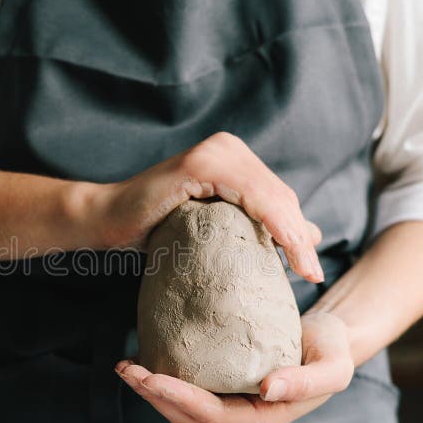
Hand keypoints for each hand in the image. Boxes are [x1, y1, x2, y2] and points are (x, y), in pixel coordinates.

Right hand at [92, 131, 324, 281]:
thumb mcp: (215, 229)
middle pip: (279, 196)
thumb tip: (313, 234)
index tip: (312, 271)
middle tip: (314, 274)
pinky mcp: (199, 164)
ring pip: (270, 196)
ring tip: (306, 270)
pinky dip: (271, 221)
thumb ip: (256, 226)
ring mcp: (214, 152)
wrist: (108, 220)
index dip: (299, 232)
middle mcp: (227, 148)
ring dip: (292, 234)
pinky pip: (249, 194)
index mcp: (233, 158)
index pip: (279, 197)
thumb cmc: (155, 229)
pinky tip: (285, 247)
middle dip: (301, 237)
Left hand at [115, 311, 352, 422]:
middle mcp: (242, 416)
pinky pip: (187, 388)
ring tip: (126, 366)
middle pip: (187, 415)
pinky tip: (147, 357)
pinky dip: (163, 378)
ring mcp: (231, 403)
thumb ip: (305, 381)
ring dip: (151, 389)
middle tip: (127, 369)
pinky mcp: (223, 385)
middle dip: (153, 395)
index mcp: (263, 417)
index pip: (211, 415)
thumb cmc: (331, 350)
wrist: (329, 339)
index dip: (178, 398)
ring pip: (181, 407)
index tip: (151, 377)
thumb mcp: (332, 367)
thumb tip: (267, 389)